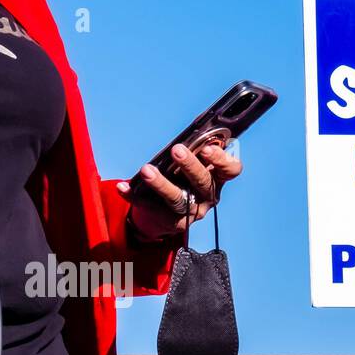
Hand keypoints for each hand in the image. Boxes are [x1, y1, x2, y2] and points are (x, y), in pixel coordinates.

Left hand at [114, 138, 243, 240]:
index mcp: (216, 178)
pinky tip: (123, 187)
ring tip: (146, 170)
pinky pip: (150, 207)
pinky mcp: (169, 222)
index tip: (206, 148)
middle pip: (203, 182)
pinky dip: (135, 196)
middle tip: (176, 150)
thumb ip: (191, 152)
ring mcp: (190, 212)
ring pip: (177, 198)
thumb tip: (187, 132)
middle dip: (190, 165)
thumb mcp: (188, 167)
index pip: (231, 170)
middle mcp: (206, 196)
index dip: (222, 159)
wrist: (162, 216)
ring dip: (161, 183)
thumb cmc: (178, 180)